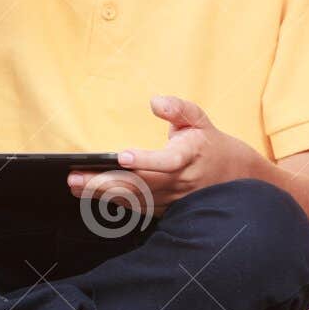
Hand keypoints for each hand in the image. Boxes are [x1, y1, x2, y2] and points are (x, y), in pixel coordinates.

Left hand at [67, 96, 260, 212]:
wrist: (233, 178)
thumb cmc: (208, 144)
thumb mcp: (199, 119)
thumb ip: (178, 108)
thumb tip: (155, 102)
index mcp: (190, 156)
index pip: (167, 162)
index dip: (145, 160)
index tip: (121, 156)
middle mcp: (179, 181)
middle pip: (141, 185)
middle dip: (106, 182)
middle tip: (75, 177)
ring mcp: (171, 199)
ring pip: (135, 199)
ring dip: (103, 194)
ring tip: (75, 184)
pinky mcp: (164, 208)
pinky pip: (136, 207)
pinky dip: (113, 202)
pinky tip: (90, 194)